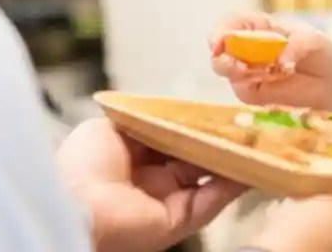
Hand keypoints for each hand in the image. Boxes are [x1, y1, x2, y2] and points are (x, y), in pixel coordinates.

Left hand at [56, 118, 246, 251]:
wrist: (73, 204)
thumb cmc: (81, 164)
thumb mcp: (110, 125)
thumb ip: (146, 118)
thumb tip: (173, 110)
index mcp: (135, 158)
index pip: (177, 140)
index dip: (199, 127)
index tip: (222, 113)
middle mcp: (154, 181)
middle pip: (198, 159)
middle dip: (222, 142)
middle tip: (248, 125)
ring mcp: (168, 202)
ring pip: (211, 180)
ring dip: (234, 162)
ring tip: (258, 141)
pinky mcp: (178, 221)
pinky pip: (211, 201)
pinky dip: (233, 185)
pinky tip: (249, 165)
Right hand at [209, 12, 331, 112]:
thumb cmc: (320, 55)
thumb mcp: (313, 41)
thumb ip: (295, 46)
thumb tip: (278, 62)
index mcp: (261, 27)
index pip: (233, 22)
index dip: (222, 29)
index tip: (219, 40)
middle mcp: (248, 47)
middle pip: (221, 48)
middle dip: (222, 55)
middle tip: (236, 63)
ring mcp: (248, 70)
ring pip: (224, 69)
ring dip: (234, 69)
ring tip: (258, 71)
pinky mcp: (253, 92)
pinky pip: (242, 89)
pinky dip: (250, 84)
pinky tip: (269, 80)